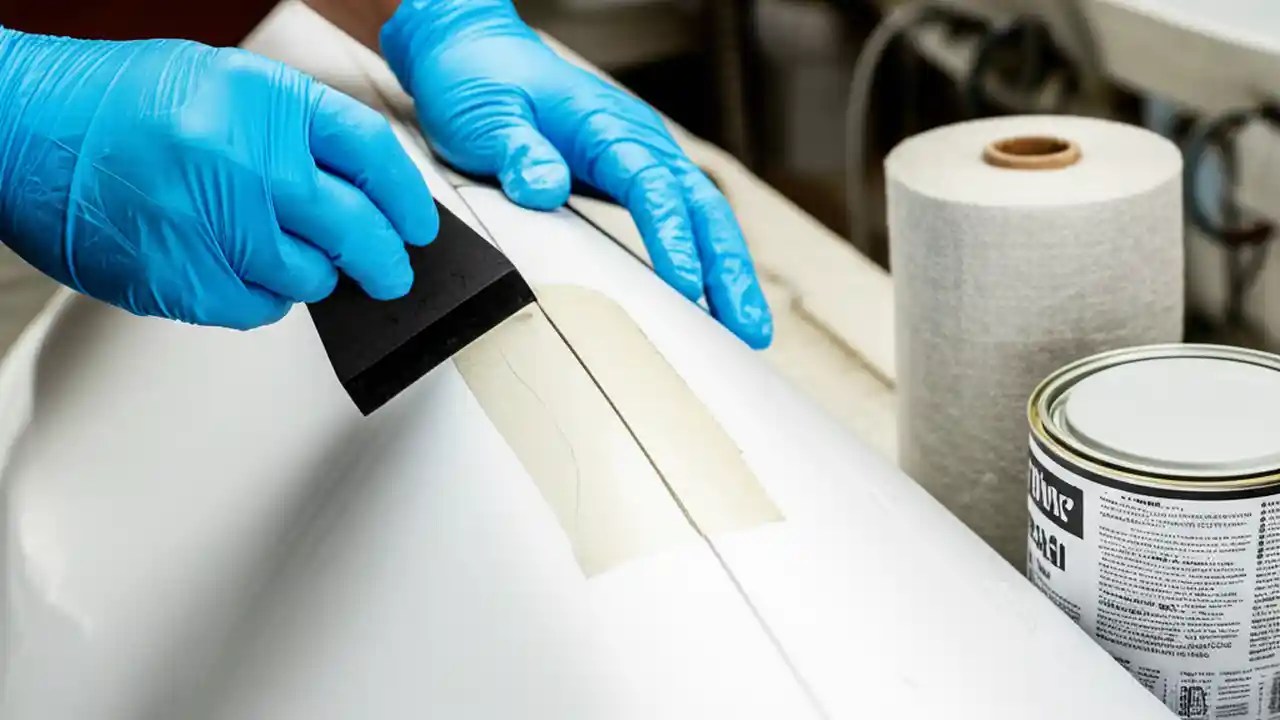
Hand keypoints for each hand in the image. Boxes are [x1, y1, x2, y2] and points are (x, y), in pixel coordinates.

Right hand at [0, 32, 437, 329]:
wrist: (15, 128)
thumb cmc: (109, 104)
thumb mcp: (218, 84)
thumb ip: (290, 134)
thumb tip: (357, 194)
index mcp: (264, 99)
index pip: (372, 154)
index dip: (407, 198)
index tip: (417, 224)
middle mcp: (247, 159)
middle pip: (357, 228)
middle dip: (385, 262)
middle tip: (391, 274)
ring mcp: (216, 224)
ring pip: (309, 278)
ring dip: (309, 277)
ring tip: (273, 254)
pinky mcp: (185, 281)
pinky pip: (257, 308)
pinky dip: (257, 298)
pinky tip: (230, 268)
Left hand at [381, 1, 773, 348]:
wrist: (472, 55)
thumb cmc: (480, 82)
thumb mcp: (486, 116)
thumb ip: (517, 153)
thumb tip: (544, 189)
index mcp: (606, 127)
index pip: (652, 186)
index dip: (672, 237)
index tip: (687, 285)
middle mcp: (638, 142)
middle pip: (701, 207)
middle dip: (729, 269)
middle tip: (748, 327)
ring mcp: (642, 160)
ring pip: (703, 217)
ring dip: (729, 272)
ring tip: (749, 330)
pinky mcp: (633, 178)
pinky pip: (682, 220)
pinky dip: (705, 260)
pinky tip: (714, 302)